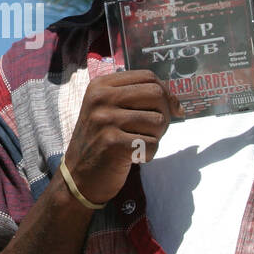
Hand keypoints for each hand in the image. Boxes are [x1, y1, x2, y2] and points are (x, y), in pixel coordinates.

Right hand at [62, 70, 181, 205]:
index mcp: (100, 86)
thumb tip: (176, 103)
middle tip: (155, 130)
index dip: (166, 92)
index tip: (172, 109)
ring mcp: (105, 120)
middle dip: (165, 114)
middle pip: (156, 94)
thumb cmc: (100, 142)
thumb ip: (136, 99)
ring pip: (158, 121)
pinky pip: (152, 144)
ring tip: (138, 143)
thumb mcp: (108, 110)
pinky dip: (148, 154)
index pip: (147, 76)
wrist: (77, 176)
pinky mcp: (112, 144)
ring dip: (156, 136)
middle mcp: (100, 99)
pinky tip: (133, 157)